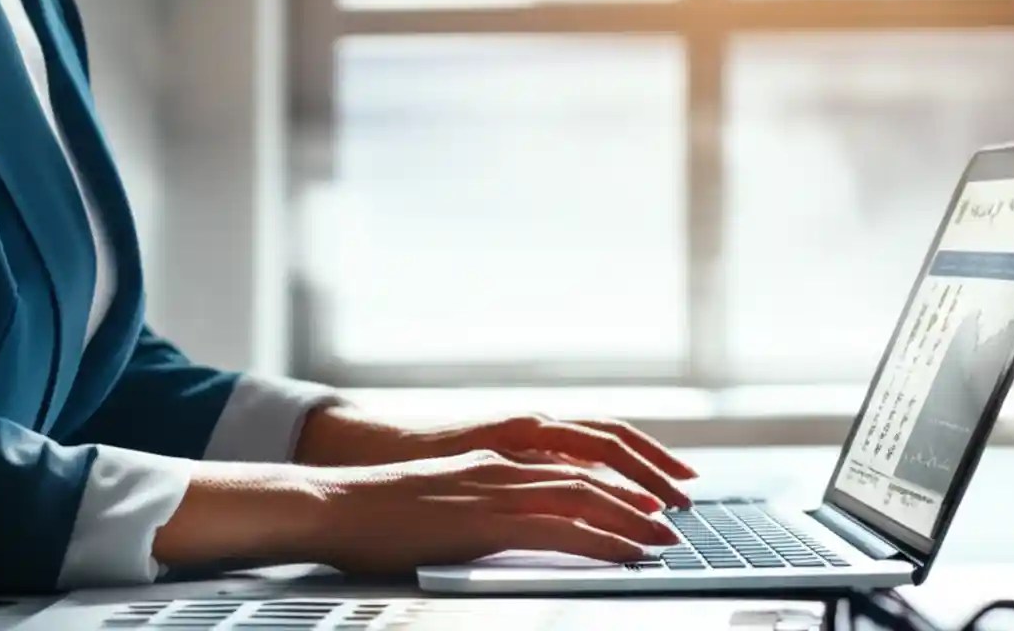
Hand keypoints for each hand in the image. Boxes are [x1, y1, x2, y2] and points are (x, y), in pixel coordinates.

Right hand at [302, 450, 678, 572]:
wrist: (335, 505)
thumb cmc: (377, 512)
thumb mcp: (441, 498)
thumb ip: (480, 502)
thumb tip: (507, 522)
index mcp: (494, 461)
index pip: (573, 459)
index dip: (619, 473)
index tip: (651, 492)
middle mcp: (503, 467)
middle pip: (591, 471)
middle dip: (640, 492)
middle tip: (678, 514)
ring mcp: (496, 490)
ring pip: (585, 496)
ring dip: (633, 516)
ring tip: (667, 537)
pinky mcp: (487, 521)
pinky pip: (562, 528)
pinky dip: (604, 540)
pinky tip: (629, 553)